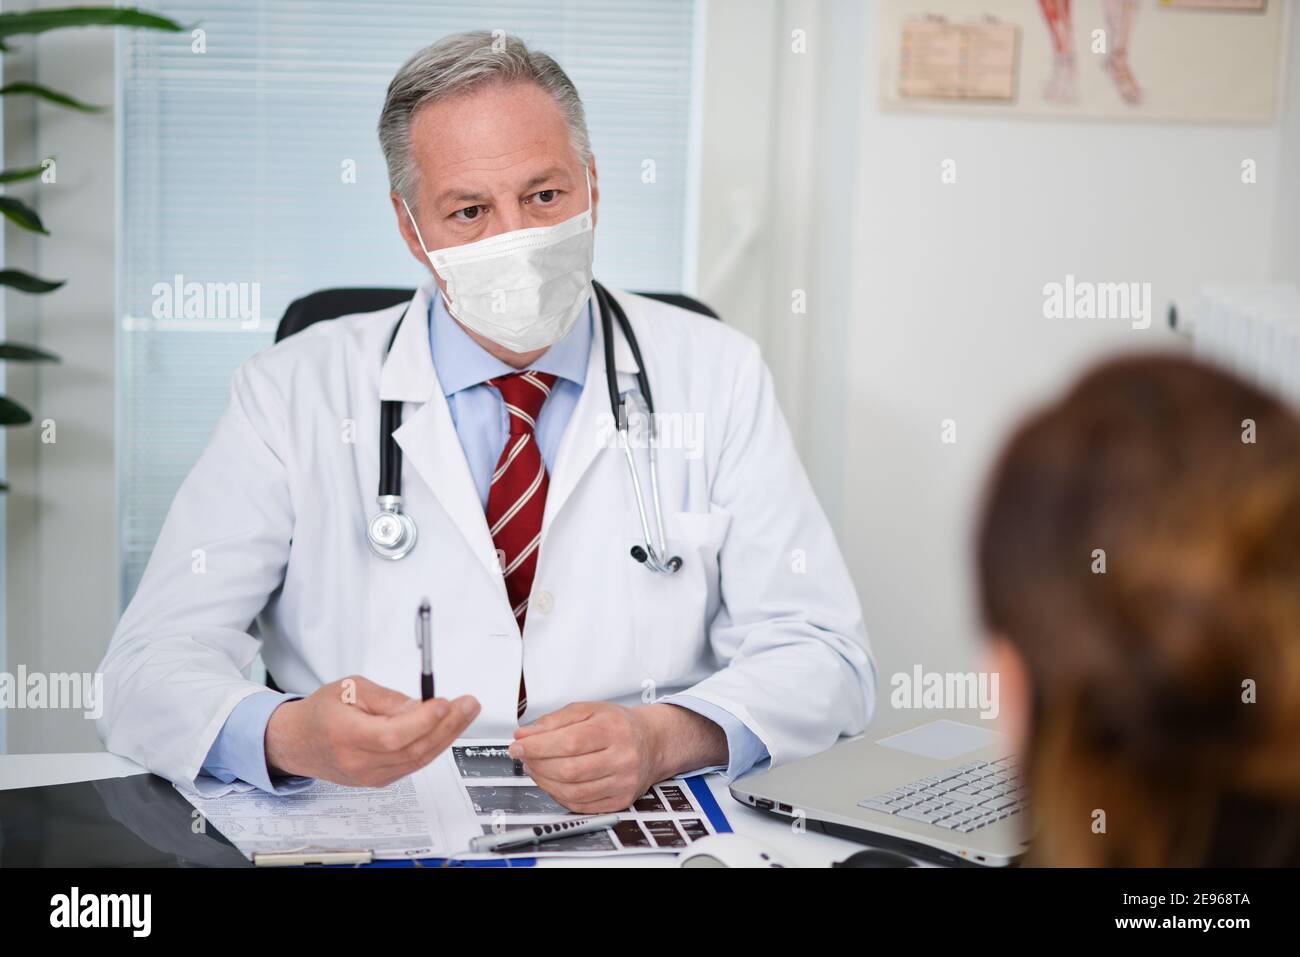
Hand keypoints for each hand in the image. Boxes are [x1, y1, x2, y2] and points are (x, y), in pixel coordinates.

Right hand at [265, 675, 478, 786]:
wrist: (298, 742)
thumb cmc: (321, 712)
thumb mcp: (349, 689)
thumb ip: (387, 698)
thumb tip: (422, 705)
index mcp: (344, 735)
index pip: (391, 736)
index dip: (422, 722)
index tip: (446, 702)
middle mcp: (357, 762)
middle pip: (411, 750)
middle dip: (447, 725)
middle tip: (469, 704)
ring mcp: (369, 776)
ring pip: (417, 760)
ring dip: (447, 736)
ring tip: (466, 712)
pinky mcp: (379, 780)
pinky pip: (413, 764)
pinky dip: (433, 745)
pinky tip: (447, 727)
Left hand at [509, 701, 725, 812]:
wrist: (652, 742)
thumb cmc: (618, 725)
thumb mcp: (587, 710)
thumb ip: (554, 721)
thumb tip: (523, 735)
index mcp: (613, 729)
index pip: (569, 742)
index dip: (538, 747)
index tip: (517, 746)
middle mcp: (622, 757)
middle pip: (569, 770)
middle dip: (538, 765)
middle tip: (524, 758)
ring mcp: (623, 782)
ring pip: (573, 791)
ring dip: (544, 782)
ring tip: (536, 769)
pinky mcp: (621, 801)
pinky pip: (581, 805)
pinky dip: (559, 795)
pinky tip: (552, 782)